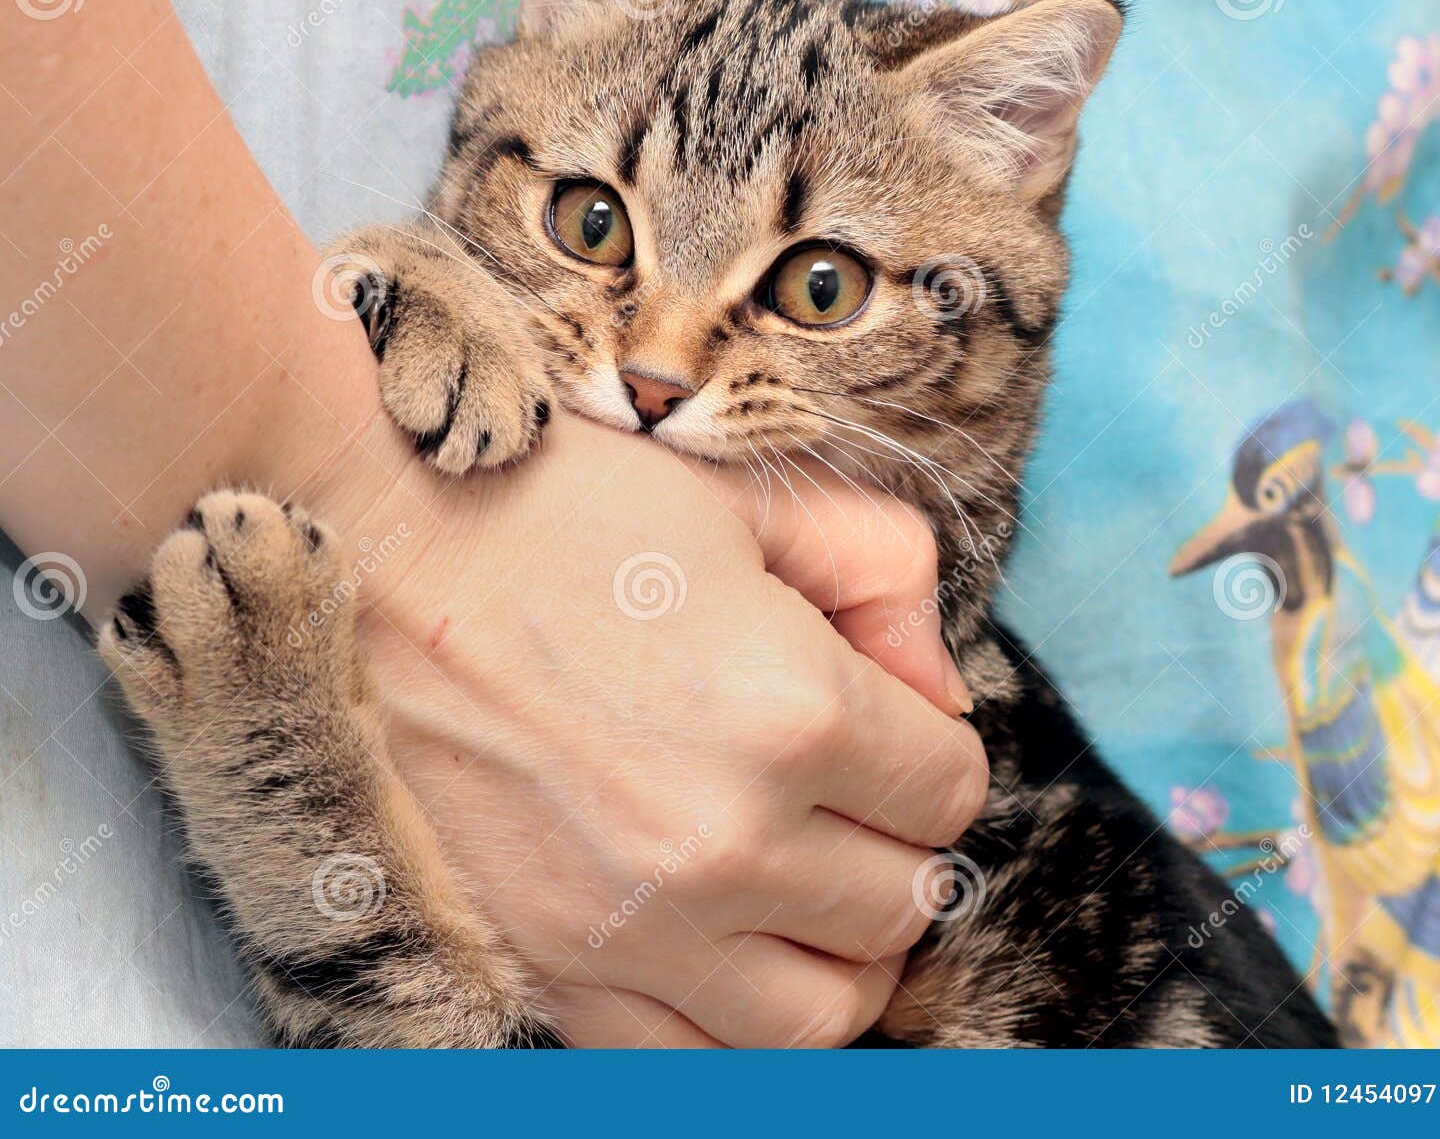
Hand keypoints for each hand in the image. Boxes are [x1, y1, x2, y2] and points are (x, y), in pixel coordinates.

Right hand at [305, 410, 985, 1047]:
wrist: (368, 536)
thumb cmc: (560, 502)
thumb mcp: (748, 493)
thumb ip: (884, 571)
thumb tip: (938, 689)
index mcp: (795, 708)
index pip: (950, 791)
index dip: (932, 748)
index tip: (888, 719)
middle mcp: (725, 840)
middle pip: (902, 906)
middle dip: (899, 845)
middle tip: (851, 793)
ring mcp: (630, 921)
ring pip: (820, 1016)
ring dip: (838, 952)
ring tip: (803, 886)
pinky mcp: (545, 963)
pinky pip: (686, 1067)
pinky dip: (730, 1023)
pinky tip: (718, 947)